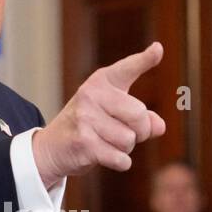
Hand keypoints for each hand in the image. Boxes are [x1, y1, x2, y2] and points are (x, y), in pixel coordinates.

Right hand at [31, 42, 165, 186]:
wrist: (51, 147)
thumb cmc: (88, 127)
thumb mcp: (112, 115)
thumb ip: (141, 118)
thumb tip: (160, 127)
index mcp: (101, 82)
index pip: (127, 69)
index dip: (145, 60)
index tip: (158, 49)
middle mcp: (92, 95)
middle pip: (139, 115)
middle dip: (140, 131)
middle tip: (123, 133)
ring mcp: (85, 118)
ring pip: (130, 140)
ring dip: (125, 149)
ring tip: (106, 143)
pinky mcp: (84, 143)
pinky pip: (121, 158)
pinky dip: (119, 162)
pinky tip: (103, 156)